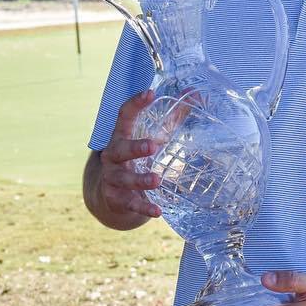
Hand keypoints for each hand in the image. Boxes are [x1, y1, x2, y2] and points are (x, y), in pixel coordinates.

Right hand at [85, 90, 161, 226]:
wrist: (110, 195)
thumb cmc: (135, 158)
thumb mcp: (151, 136)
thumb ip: (172, 118)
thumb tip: (196, 93)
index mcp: (121, 135)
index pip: (124, 115)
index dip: (135, 103)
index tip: (151, 93)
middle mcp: (112, 155)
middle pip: (119, 149)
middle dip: (134, 147)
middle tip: (153, 146)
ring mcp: (112, 178)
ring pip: (124, 179)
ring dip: (140, 180)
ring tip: (157, 180)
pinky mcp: (115, 198)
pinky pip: (130, 203)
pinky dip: (143, 207)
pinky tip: (157, 211)